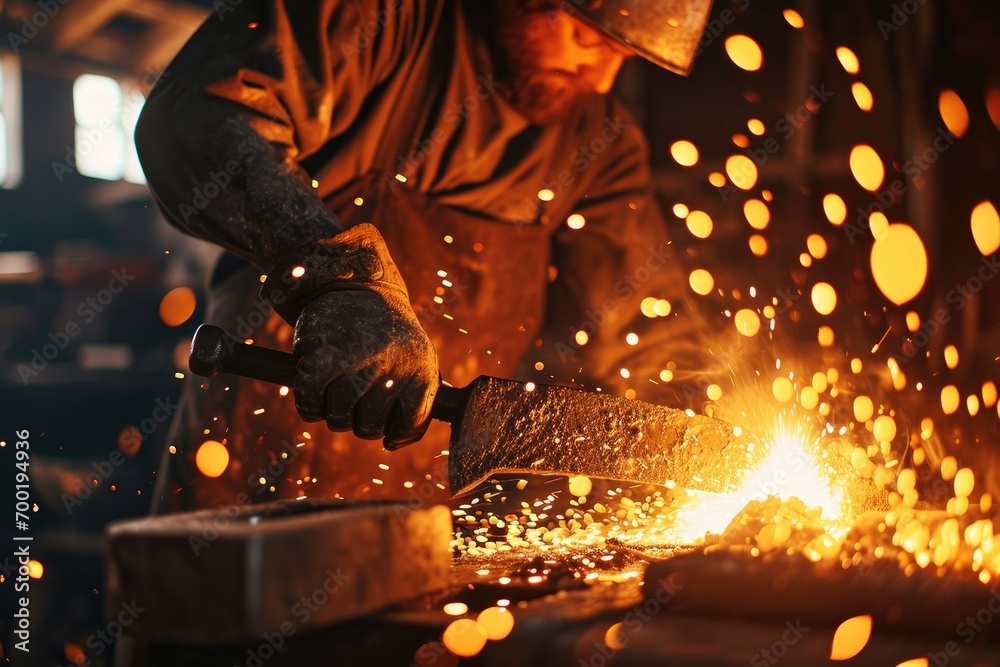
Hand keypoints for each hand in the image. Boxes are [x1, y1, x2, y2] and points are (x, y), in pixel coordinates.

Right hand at [279, 226, 438, 447]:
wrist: (352, 279)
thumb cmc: (385, 330)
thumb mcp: (414, 355)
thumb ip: (414, 398)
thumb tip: (395, 441)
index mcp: (421, 368)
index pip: (411, 424)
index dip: (396, 432)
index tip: (387, 425)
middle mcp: (391, 367)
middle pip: (370, 429)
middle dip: (360, 420)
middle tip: (358, 396)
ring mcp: (354, 363)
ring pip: (339, 421)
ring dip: (334, 411)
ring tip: (338, 385)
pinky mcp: (319, 358)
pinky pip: (309, 407)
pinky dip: (309, 403)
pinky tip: (316, 385)